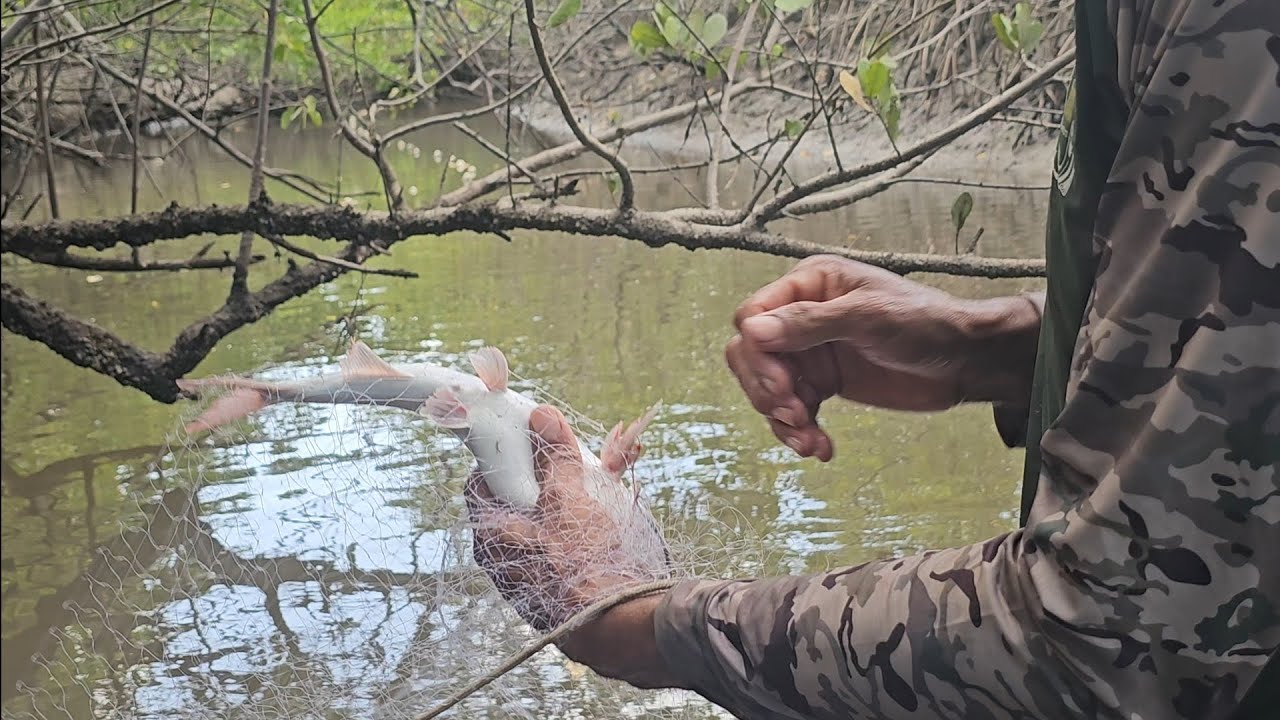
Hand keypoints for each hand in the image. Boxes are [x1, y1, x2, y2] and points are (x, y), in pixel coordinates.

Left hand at [466, 405, 668, 632]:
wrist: (613, 625)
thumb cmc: (583, 562)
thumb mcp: (569, 497)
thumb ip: (554, 456)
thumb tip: (541, 417)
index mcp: (491, 534)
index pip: (480, 482)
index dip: (502, 457)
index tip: (528, 444)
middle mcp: (500, 561)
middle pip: (512, 505)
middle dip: (542, 481)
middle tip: (570, 467)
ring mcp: (525, 580)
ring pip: (538, 530)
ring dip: (562, 508)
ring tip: (595, 493)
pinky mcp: (551, 594)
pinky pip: (556, 553)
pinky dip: (574, 536)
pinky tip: (599, 531)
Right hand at [726, 255, 1041, 460]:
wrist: (965, 361)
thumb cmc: (924, 322)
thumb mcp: (867, 317)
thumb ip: (809, 323)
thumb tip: (752, 331)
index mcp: (809, 284)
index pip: (753, 317)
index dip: (758, 354)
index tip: (784, 384)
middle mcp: (801, 316)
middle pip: (749, 355)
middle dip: (766, 390)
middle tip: (795, 415)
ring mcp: (811, 352)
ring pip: (766, 388)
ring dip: (781, 419)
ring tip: (810, 441)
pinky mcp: (824, 383)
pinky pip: (792, 410)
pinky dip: (799, 432)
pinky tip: (821, 448)